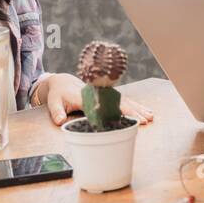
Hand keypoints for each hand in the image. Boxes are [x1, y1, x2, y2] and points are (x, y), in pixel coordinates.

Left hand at [36, 73, 154, 126]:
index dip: (116, 111)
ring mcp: (105, 94)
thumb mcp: (53, 102)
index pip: (104, 104)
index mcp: (87, 95)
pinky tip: (145, 111)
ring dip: (138, 108)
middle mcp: (99, 93)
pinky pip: (124, 101)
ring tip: (150, 117)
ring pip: (125, 101)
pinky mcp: (108, 96)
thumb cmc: (58, 94)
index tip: (126, 118)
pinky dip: (135, 106)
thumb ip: (56, 112)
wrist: (62, 82)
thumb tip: (60, 121)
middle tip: (144, 120)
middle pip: (119, 102)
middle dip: (133, 111)